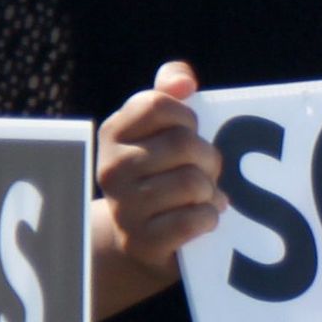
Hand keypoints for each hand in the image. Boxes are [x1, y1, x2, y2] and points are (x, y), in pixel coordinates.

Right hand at [94, 61, 225, 319]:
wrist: (141, 239)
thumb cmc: (160, 173)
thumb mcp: (160, 128)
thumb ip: (169, 90)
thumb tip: (184, 80)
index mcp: (114, 133)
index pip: (160, 104)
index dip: (187, 118)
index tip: (187, 133)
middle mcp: (111, 168)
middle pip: (184, 144)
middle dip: (209, 158)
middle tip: (204, 172)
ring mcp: (124, 207)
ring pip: (193, 183)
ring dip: (211, 191)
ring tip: (202, 197)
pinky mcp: (143, 242)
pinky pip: (195, 219)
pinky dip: (210, 218)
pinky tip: (202, 218)